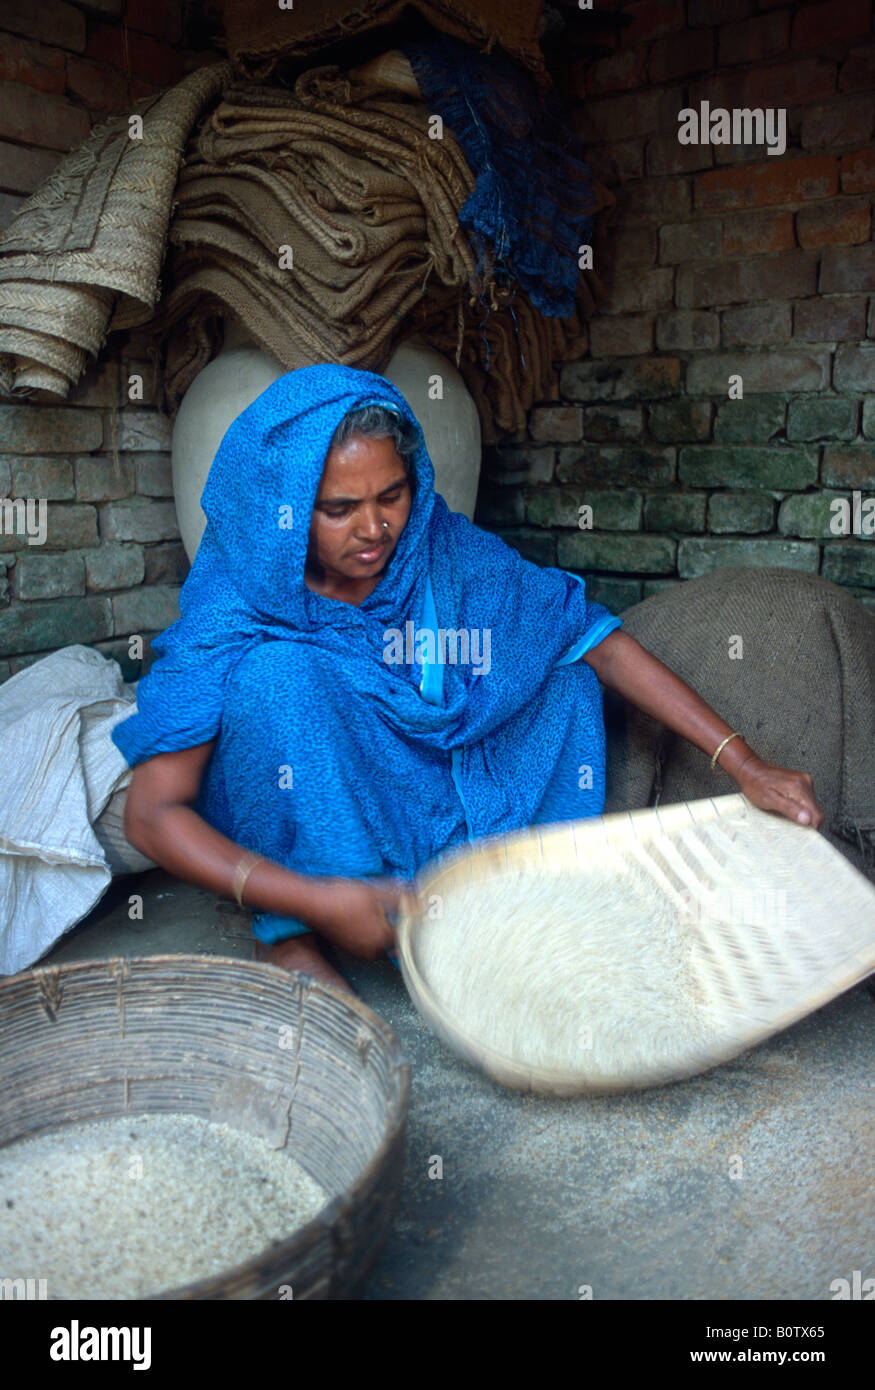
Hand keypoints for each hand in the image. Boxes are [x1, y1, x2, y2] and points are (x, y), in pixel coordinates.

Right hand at [299, 875, 418, 959]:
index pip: (408, 940)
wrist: (312, 903)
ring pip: (380, 948)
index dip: (415, 928)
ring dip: (386, 938)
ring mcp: (358, 951)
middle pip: (395, 948)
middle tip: (408, 921)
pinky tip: (370, 922)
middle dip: (402, 936)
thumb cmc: (345, 897)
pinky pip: (367, 946)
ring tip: (390, 920)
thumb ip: (401, 897)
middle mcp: (372, 951)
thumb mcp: (376, 891)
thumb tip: (422, 901)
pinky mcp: (347, 947)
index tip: (421, 920)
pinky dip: (372, 937)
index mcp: (383, 939)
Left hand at [731, 756, 823, 828]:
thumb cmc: (755, 785)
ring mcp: (804, 780)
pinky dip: (799, 805)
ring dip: (802, 812)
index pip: (817, 815)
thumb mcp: (769, 800)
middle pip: (815, 810)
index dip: (810, 826)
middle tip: (788, 820)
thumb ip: (789, 809)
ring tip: (785, 810)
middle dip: (805, 819)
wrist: (750, 770)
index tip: (799, 830)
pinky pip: (806, 799)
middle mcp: (805, 782)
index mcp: (799, 788)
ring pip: (811, 805)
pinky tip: (787, 804)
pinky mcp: (801, 781)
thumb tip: (807, 819)